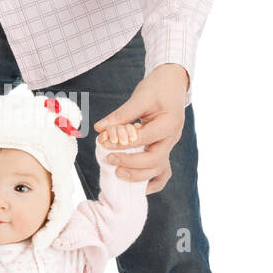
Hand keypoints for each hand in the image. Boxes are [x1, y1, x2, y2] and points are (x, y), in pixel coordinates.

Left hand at [93, 64, 188, 195]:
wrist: (172, 85)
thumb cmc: (157, 88)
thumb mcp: (140, 97)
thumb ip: (121, 115)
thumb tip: (100, 128)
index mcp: (170, 123)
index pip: (145, 138)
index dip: (123, 143)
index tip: (104, 143)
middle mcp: (173, 138)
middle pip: (155, 159)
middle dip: (131, 162)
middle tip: (110, 158)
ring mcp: (170, 145)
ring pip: (159, 169)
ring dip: (139, 175)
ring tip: (118, 172)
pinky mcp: (165, 148)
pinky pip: (163, 172)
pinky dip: (153, 182)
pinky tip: (140, 188)